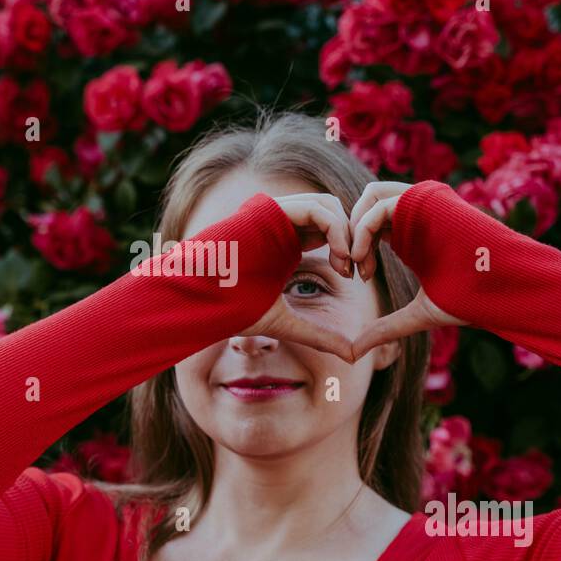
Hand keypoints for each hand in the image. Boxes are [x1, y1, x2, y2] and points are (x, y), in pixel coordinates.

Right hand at [237, 193, 355, 363]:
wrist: (201, 298)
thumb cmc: (231, 308)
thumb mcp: (286, 323)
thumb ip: (318, 335)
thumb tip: (351, 355)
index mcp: (288, 243)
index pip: (331, 230)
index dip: (350, 250)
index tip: (356, 279)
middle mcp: (284, 224)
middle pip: (335, 212)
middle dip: (354, 237)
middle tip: (359, 270)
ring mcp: (277, 214)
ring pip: (330, 205)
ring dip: (347, 233)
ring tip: (347, 265)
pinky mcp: (271, 211)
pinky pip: (316, 209)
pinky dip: (335, 229)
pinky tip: (338, 258)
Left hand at [348, 181, 466, 357]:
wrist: (502, 287)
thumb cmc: (470, 299)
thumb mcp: (417, 314)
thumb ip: (385, 328)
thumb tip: (354, 352)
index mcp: (410, 234)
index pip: (368, 224)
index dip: (353, 247)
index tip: (353, 277)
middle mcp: (414, 214)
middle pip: (364, 206)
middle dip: (348, 234)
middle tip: (346, 269)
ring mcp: (421, 203)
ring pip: (369, 198)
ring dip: (355, 227)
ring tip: (355, 261)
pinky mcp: (427, 198)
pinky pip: (380, 204)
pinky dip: (364, 228)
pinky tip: (365, 258)